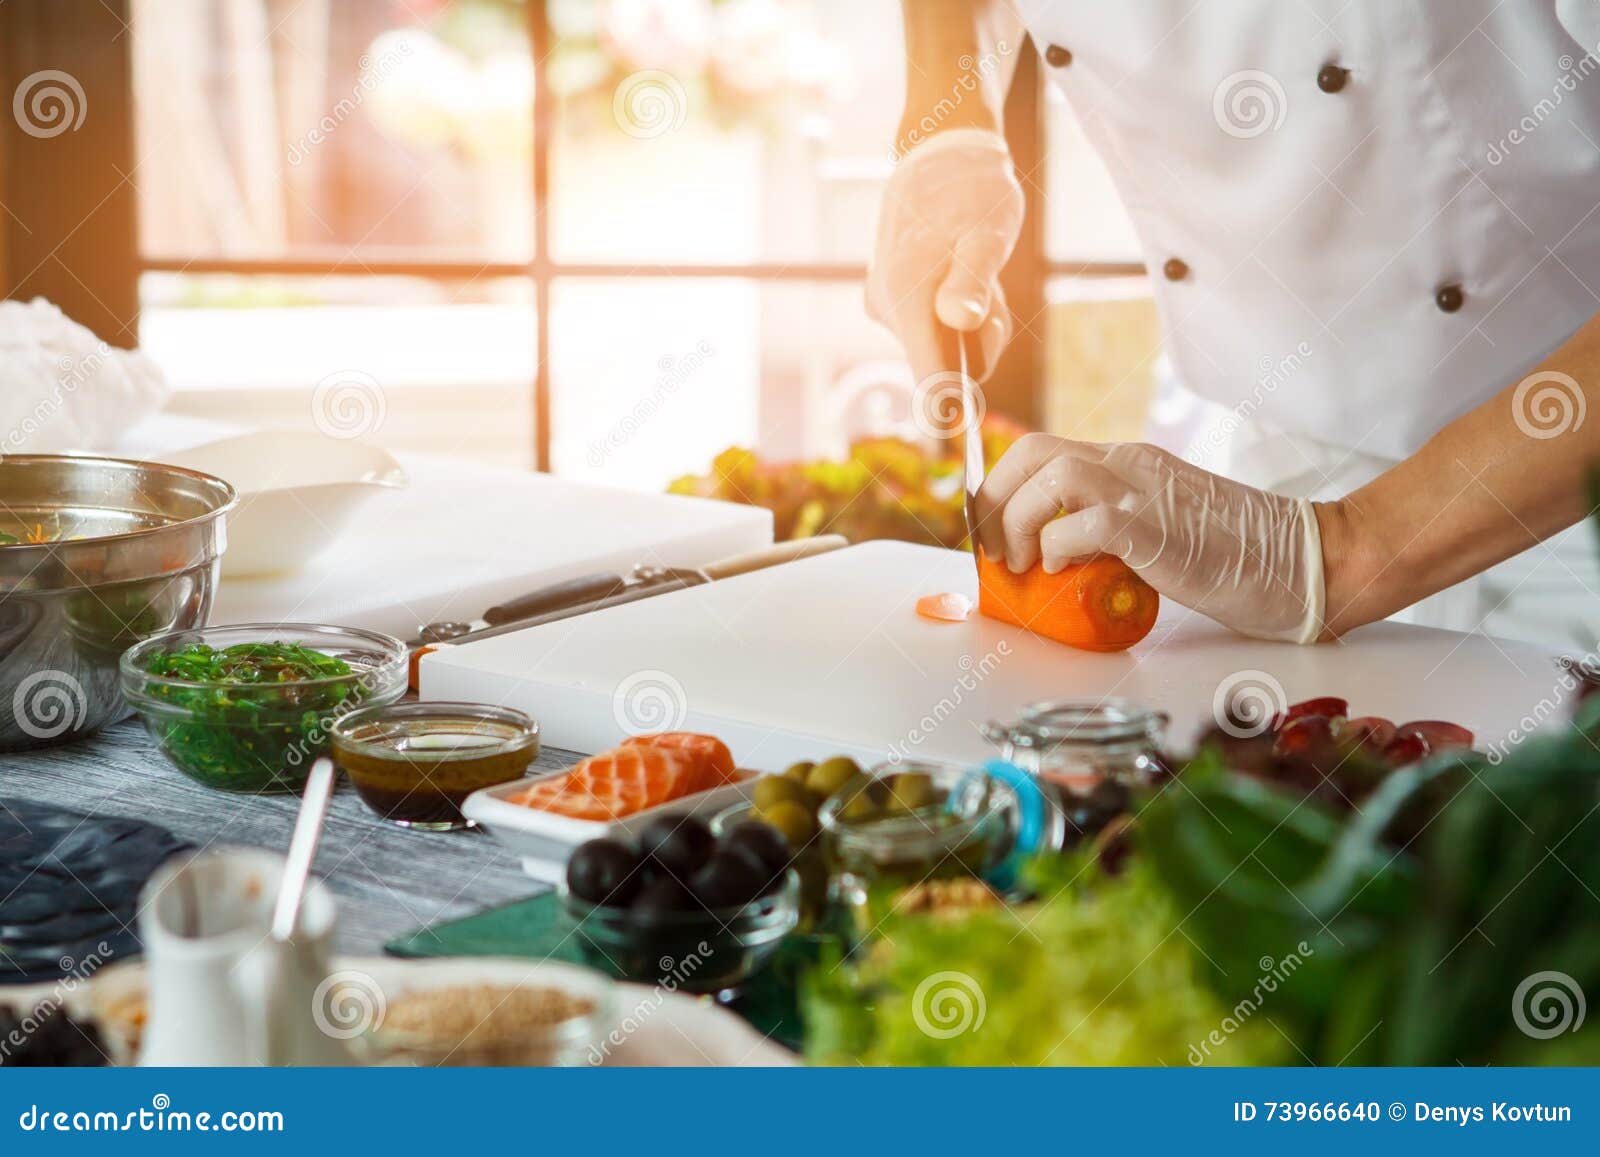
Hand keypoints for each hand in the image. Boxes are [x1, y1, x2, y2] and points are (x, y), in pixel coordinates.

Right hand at [866, 128, 1023, 385]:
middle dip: (978, 339)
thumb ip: (973, 282)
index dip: (954, 403)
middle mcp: (885, 309)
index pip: (929, 375)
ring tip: (975, 269)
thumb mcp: (987, 235)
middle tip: (993, 291)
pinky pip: (932, 327)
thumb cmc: (971, 194)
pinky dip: (954, 310)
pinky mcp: (889, 301)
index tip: (968, 425)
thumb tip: (959, 322)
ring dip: (970, 322)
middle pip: (945, 361)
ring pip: (942, 344)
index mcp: (906, 299)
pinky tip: (956, 270)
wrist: (939, 156)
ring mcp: (884, 306)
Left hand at [975, 435, 1327, 642]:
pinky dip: (1060, 543)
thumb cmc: (1241, 557)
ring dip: (1020, 520)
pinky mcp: (1161, 529)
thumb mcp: (1161, 529)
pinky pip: (1089, 521)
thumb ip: (1114, 529)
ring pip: (1054, 474)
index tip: (988, 531)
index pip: (1043, 451)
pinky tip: (1063, 569)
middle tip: (993, 549)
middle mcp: (1133, 466)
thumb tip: (1059, 558)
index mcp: (1131, 463)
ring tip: (1022, 564)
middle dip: (996, 499)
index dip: (1000, 486)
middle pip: (1034, 452)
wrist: (1310, 561)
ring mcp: (1148, 492)